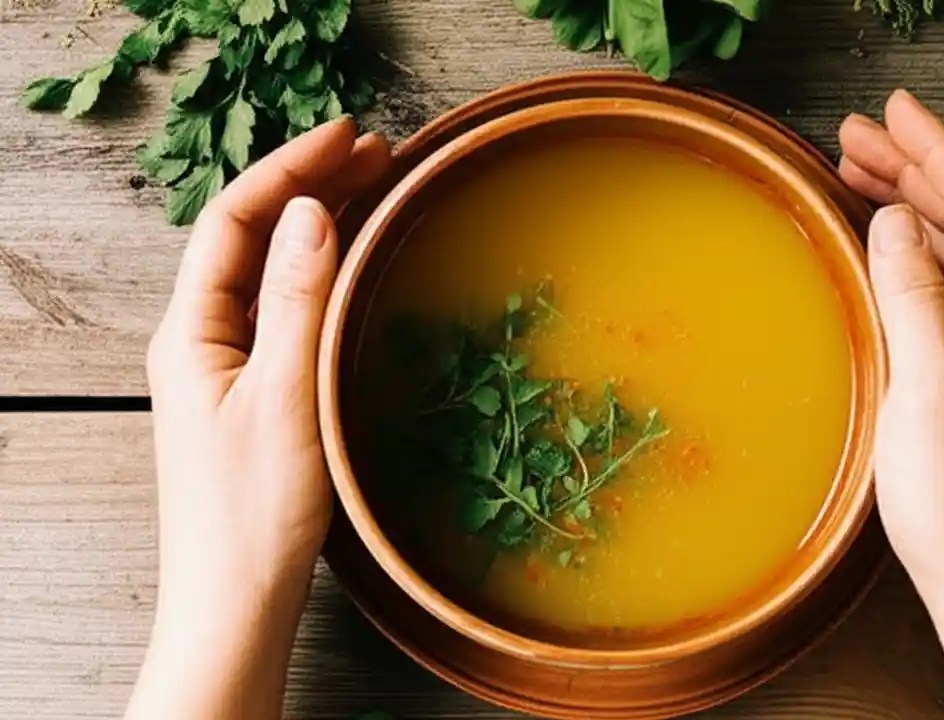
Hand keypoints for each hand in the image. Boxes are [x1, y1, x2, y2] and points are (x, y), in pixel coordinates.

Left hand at [130, 118, 389, 719]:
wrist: (236, 601)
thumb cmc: (252, 512)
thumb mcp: (284, 396)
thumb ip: (297, 301)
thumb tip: (313, 213)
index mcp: (190, 331)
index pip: (234, 220)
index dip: (289, 168)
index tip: (348, 137)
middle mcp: (202, 338)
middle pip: (251, 237)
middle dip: (310, 185)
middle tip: (377, 151)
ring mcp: (228, 366)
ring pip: (272, 271)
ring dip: (318, 224)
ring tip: (375, 186)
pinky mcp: (256, 393)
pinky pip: (286, 309)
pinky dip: (322, 274)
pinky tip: (354, 263)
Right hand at [840, 91, 943, 718]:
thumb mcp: (925, 391)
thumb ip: (912, 297)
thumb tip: (894, 222)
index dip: (939, 151)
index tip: (892, 112)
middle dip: (917, 172)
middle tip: (855, 135)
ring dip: (914, 213)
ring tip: (859, 175)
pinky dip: (914, 263)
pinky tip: (883, 253)